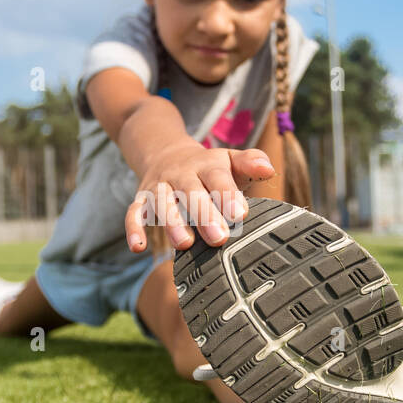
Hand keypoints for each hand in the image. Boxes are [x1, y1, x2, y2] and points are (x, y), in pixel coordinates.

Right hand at [124, 141, 276, 251]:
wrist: (167, 154)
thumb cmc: (209, 170)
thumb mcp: (229, 162)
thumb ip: (250, 163)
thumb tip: (269, 169)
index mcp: (207, 166)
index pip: (218, 178)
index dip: (228, 195)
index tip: (240, 214)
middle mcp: (181, 174)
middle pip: (191, 192)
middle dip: (204, 214)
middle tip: (219, 238)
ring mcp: (159, 187)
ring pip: (162, 202)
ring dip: (171, 222)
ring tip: (184, 244)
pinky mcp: (141, 200)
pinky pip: (133, 213)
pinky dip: (133, 229)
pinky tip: (137, 248)